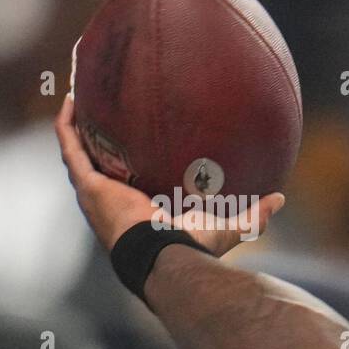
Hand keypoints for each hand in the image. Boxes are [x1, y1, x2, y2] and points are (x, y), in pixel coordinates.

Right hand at [54, 94, 283, 255]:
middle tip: (103, 110)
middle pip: (101, 163)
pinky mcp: (88, 184)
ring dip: (77, 124)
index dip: (134, 162)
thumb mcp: (230, 226)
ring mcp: (97, 191)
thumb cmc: (195, 246)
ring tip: (78, 95)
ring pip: (79, 151)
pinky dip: (69, 124)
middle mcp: (116, 199)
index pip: (136, 182)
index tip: (142, 138)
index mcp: (143, 209)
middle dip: (100, 139)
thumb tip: (280, 198)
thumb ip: (255, 214)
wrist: (166, 253)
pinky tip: (72, 98)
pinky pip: (70, 146)